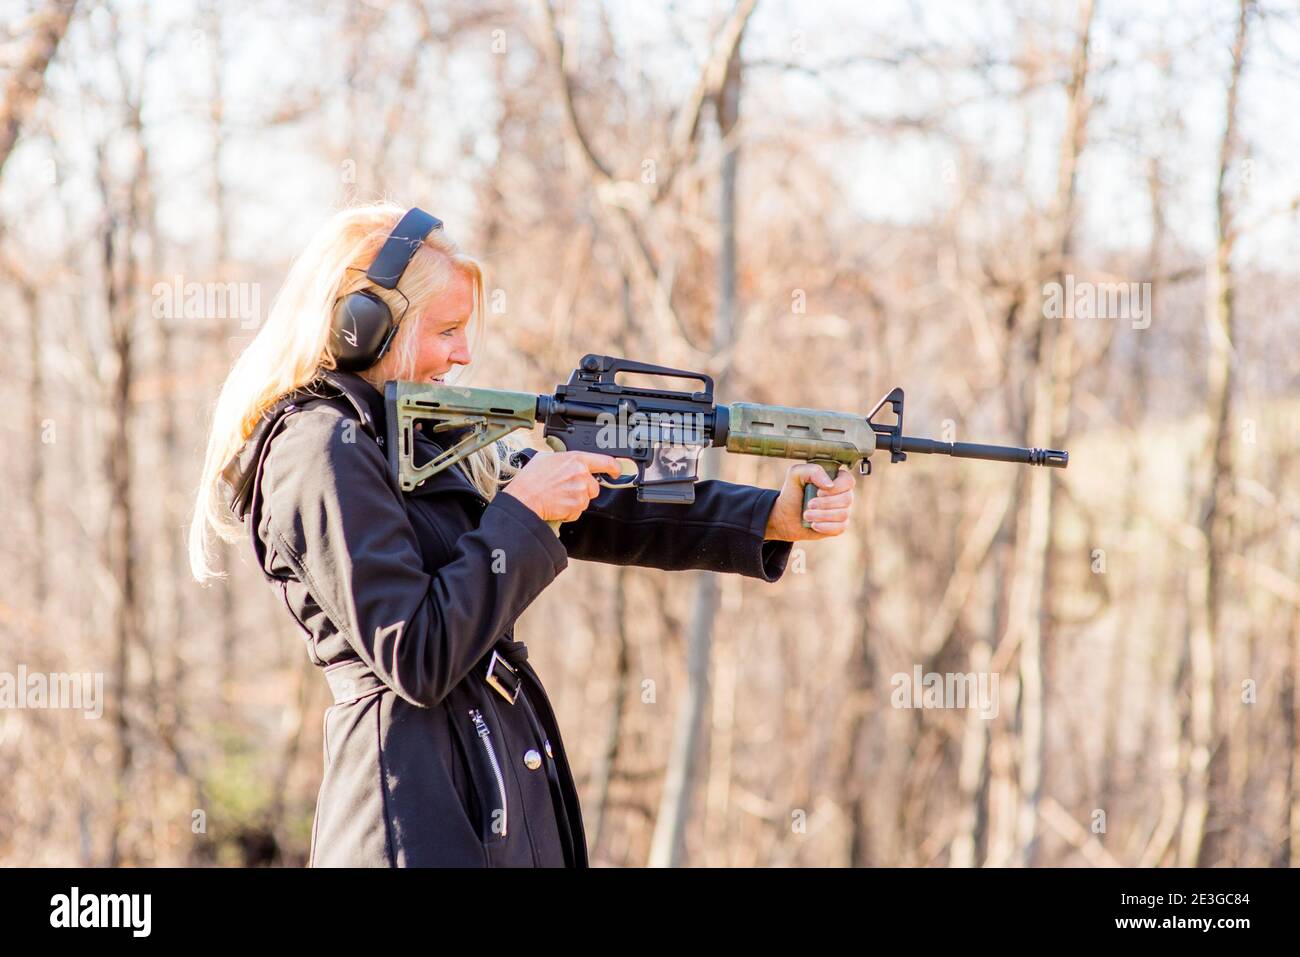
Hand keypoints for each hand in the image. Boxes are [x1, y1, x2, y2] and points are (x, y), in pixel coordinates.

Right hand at [501, 450, 620, 522]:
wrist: (524, 498)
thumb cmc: (530, 479)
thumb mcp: (546, 458)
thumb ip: (563, 459)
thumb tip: (566, 461)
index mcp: (576, 459)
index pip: (605, 461)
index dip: (614, 467)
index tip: (616, 471)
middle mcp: (581, 474)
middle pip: (594, 486)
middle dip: (584, 490)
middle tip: (566, 489)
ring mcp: (580, 491)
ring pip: (586, 499)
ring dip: (575, 501)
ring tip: (559, 497)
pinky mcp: (577, 506)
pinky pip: (578, 511)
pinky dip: (569, 511)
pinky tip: (557, 505)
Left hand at [763, 463, 856, 541]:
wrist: (786, 515)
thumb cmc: (793, 493)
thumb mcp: (796, 474)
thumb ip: (813, 470)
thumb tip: (830, 485)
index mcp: (836, 479)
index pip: (848, 481)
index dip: (836, 488)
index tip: (818, 492)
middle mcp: (843, 494)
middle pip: (847, 499)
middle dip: (825, 503)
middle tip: (809, 504)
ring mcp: (843, 510)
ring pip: (843, 514)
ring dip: (821, 516)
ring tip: (806, 515)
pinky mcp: (839, 526)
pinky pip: (840, 527)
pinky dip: (825, 527)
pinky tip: (814, 525)